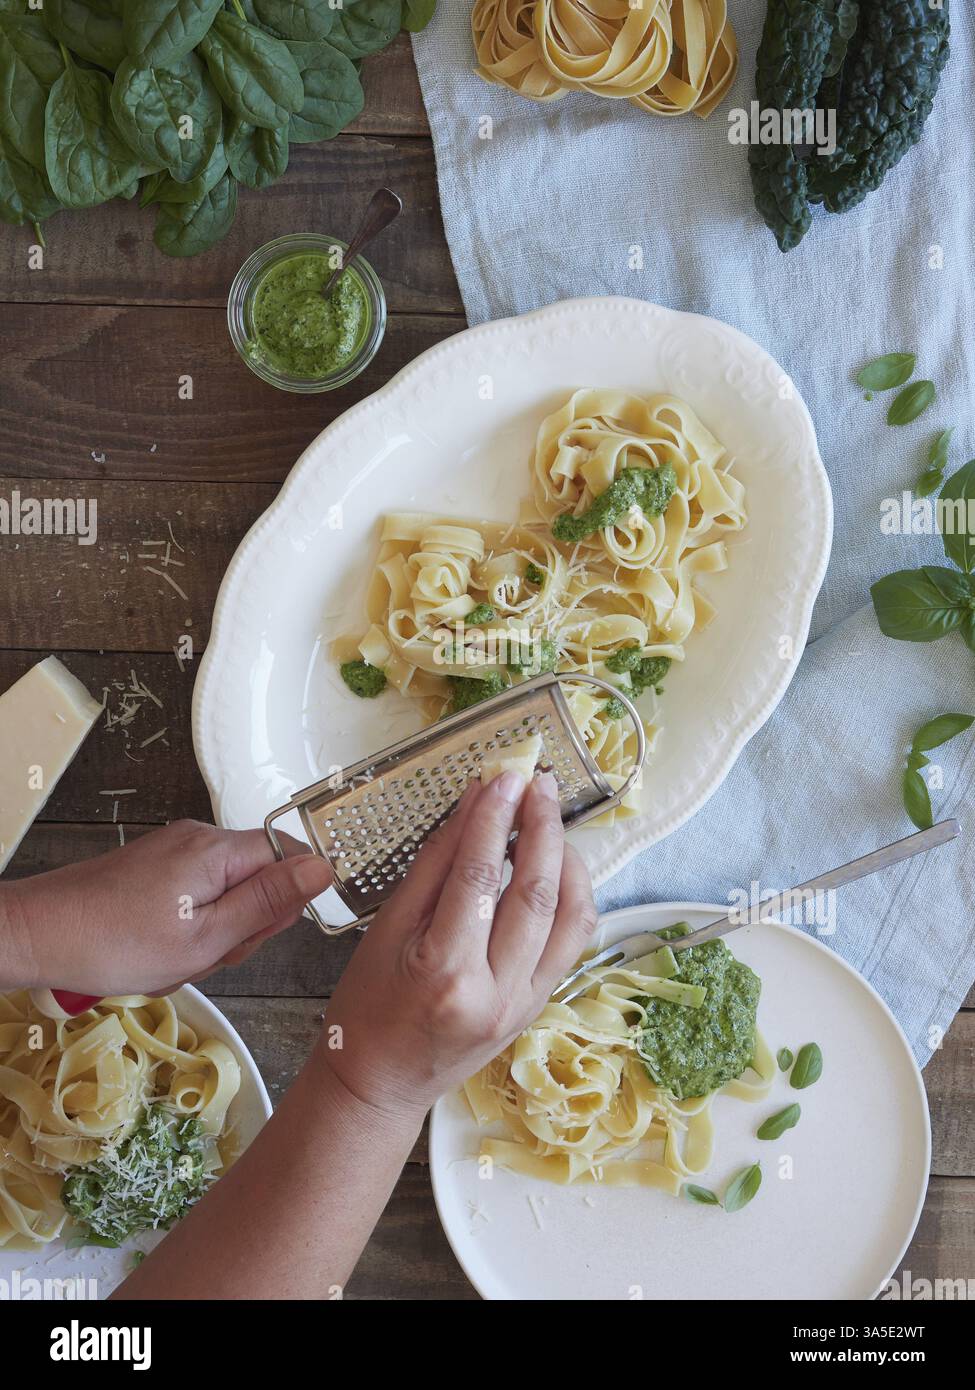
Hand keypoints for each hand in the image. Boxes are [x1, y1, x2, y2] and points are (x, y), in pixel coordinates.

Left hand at [0, 820, 332, 995]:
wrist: (39, 935)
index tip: (255, 933)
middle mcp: (199, 838)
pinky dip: (191, 928)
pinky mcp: (157, 866)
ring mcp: (175, 851)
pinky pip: (199, 896)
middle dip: (244, 925)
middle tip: (206, 952)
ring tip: (178, 956)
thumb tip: (324, 869)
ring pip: (229, 893)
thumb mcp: (206, 938)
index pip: (289, 853)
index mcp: (217, 849)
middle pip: (260, 877)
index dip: (287, 899)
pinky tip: (163, 950)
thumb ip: (269, 902)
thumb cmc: (115, 943)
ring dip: (215, 933)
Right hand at [317, 772, 598, 1122]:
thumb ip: (435, 865)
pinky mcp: (538, 1006)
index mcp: (445, 973)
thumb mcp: (386, 930)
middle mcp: (495, 992)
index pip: (480, 878)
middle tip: (536, 784)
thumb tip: (472, 807)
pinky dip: (573, 896)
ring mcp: (525, 1004)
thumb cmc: (367, 1007)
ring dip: (567, 859)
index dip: (495, 820)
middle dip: (541, 828)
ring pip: (569, 918)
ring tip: (550, 819)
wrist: (380, 1082)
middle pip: (536, 894)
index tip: (503, 777)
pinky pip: (572, 942)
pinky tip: (557, 866)